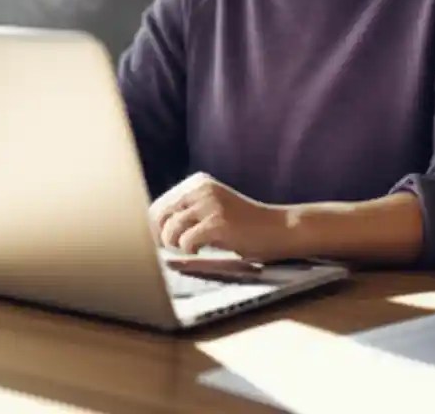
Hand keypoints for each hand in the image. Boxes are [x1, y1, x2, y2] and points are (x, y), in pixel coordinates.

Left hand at [148, 172, 296, 260]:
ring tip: (191, 249)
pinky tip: (203, 250)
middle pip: (160, 215)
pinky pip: (187, 241)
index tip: (161, 243)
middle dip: (161, 237)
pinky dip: (190, 249)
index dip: (156, 227)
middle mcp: (202, 190)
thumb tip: (158, 232)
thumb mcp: (215, 210)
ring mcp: (210, 205)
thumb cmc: (245, 226)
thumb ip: (190, 214)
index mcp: (199, 185)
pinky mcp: (218, 223)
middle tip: (173, 250)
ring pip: (171, 229)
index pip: (160, 205)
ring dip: (176, 244)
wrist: (278, 229)